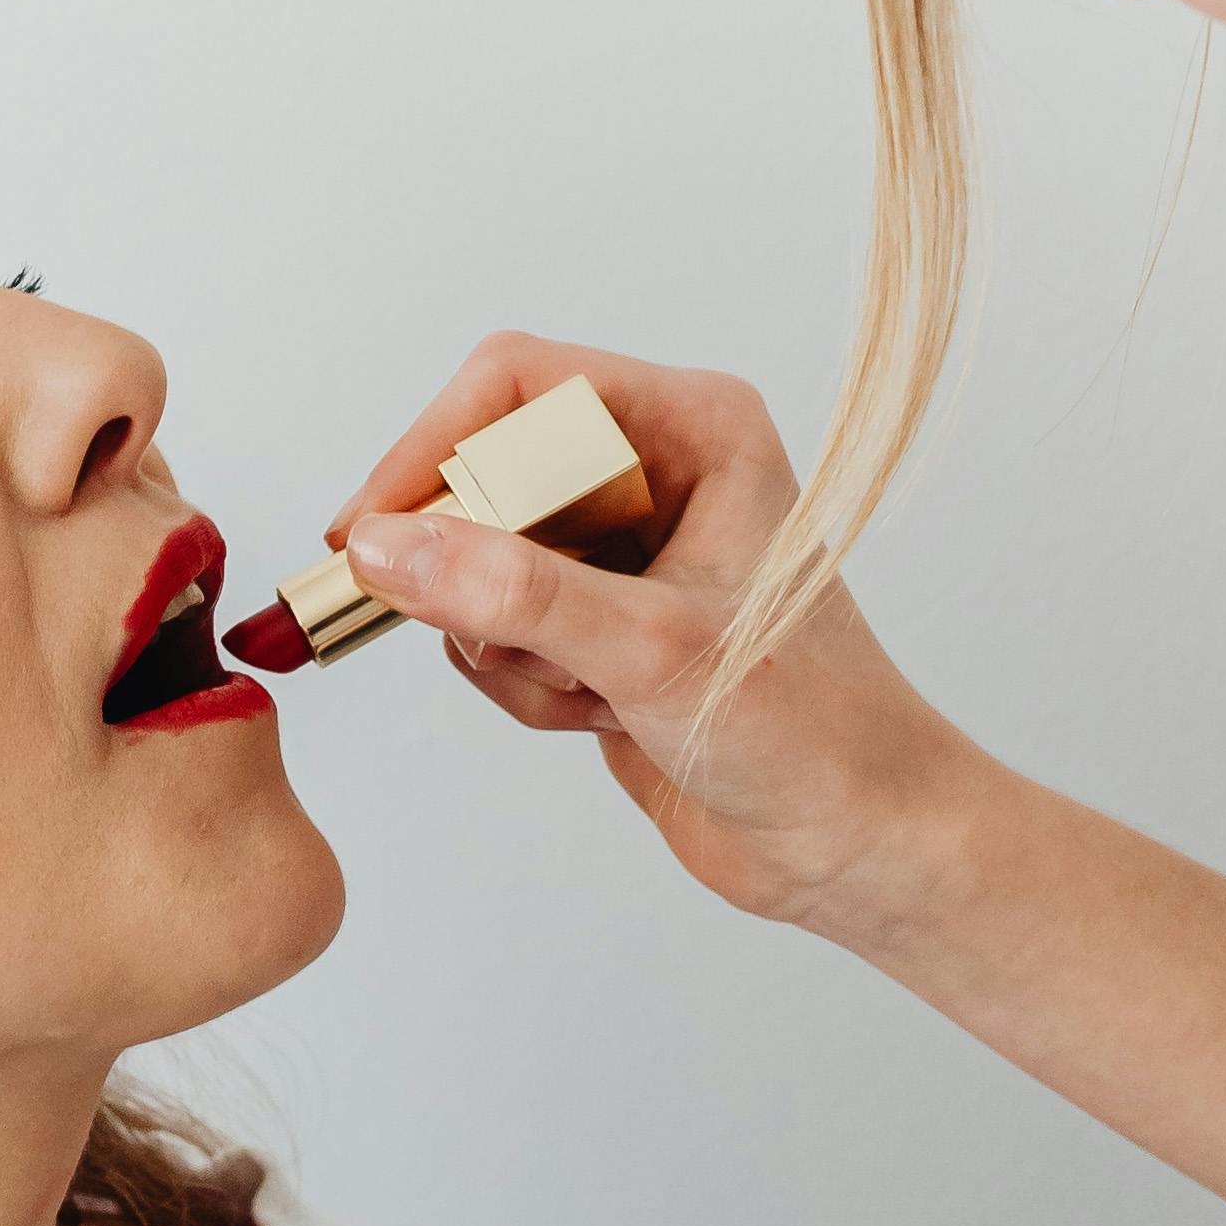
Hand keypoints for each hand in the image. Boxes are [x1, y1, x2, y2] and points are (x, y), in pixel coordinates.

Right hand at [322, 335, 978, 949]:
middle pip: (482, 474)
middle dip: (478, 577)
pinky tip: (601, 719)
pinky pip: (493, 631)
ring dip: (506, 646)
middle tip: (507, 643)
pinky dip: (522, 686)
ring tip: (593, 693)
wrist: (856, 840)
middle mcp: (654, 472)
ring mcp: (621, 551)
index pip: (518, 385)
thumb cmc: (814, 729)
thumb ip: (515, 593)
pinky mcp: (596, 623)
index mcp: (693, 427)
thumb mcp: (653, 651)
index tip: (369, 533)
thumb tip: (386, 546)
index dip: (432, 449)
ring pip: (474, 564)